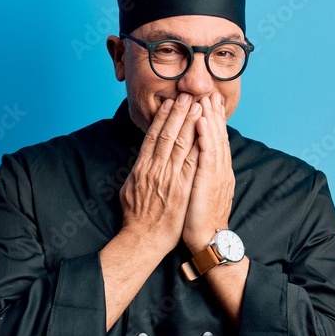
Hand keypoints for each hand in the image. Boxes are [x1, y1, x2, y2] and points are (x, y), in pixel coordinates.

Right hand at [119, 92, 201, 253]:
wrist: (144, 239)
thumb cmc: (136, 216)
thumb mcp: (130, 188)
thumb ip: (137, 171)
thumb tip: (142, 158)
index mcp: (142, 168)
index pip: (153, 136)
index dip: (162, 118)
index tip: (170, 103)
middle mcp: (155, 170)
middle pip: (167, 135)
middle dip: (178, 114)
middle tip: (187, 96)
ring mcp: (169, 179)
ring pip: (180, 145)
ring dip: (190, 123)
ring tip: (198, 106)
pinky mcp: (182, 189)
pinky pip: (192, 163)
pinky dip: (198, 145)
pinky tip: (204, 133)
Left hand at [183, 94, 234, 253]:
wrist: (208, 241)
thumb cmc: (199, 219)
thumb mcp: (201, 191)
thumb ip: (200, 174)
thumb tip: (195, 161)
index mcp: (217, 171)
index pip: (216, 140)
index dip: (213, 120)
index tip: (209, 102)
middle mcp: (220, 170)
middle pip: (217, 135)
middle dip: (213, 113)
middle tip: (209, 92)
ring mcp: (216, 175)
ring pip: (213, 140)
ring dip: (209, 118)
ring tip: (205, 99)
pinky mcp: (208, 182)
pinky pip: (207, 155)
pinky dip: (205, 137)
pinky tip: (201, 122)